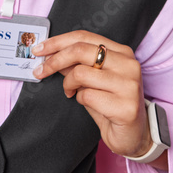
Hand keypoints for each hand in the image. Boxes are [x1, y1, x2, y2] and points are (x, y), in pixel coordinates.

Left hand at [33, 31, 151, 159]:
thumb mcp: (92, 78)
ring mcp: (129, 85)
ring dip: (68, 84)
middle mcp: (129, 64)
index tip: (38, 49)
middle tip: (40, 71)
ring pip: (80, 73)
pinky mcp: (125, 107)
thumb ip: (76, 64)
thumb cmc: (111, 104)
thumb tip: (50, 53)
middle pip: (80, 50)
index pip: (84, 37)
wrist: (134, 135)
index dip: (57, 41)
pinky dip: (79, 99)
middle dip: (54, 60)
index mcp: (122, 52)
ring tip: (71, 92)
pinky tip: (87, 103)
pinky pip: (87, 96)